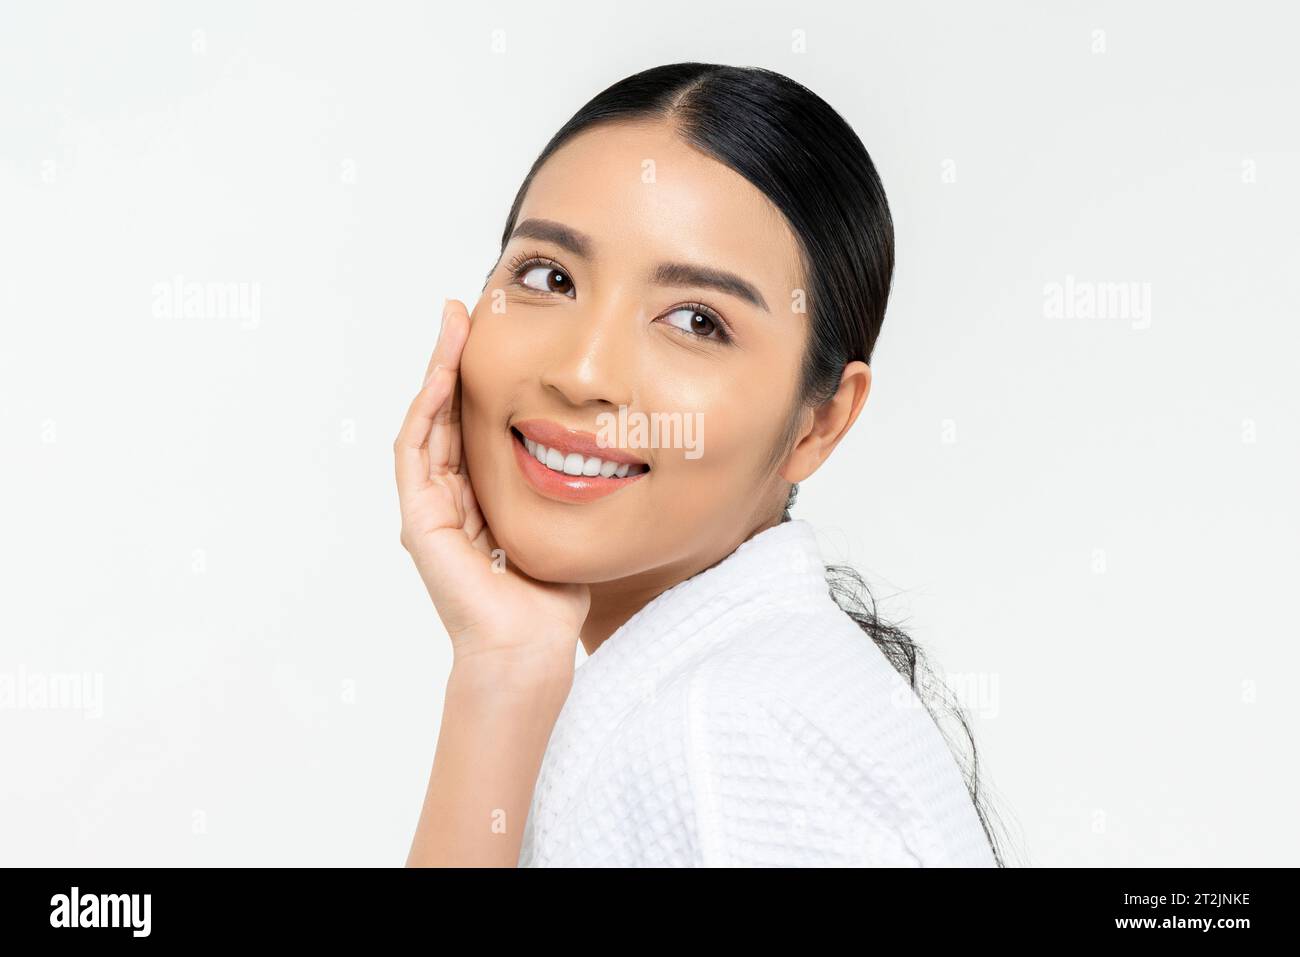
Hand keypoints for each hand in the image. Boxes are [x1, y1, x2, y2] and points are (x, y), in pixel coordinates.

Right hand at [394, 299, 590, 676]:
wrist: (529, 648)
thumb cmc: (551, 599)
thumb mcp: (562, 523)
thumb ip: (565, 489)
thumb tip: (602, 451)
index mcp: (479, 500)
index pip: (472, 425)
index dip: (477, 379)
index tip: (491, 333)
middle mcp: (448, 500)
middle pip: (444, 414)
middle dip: (452, 361)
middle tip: (462, 310)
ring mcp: (428, 510)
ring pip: (426, 423)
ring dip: (436, 371)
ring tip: (450, 325)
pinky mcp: (418, 521)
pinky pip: (415, 453)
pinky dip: (426, 411)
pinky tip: (440, 376)